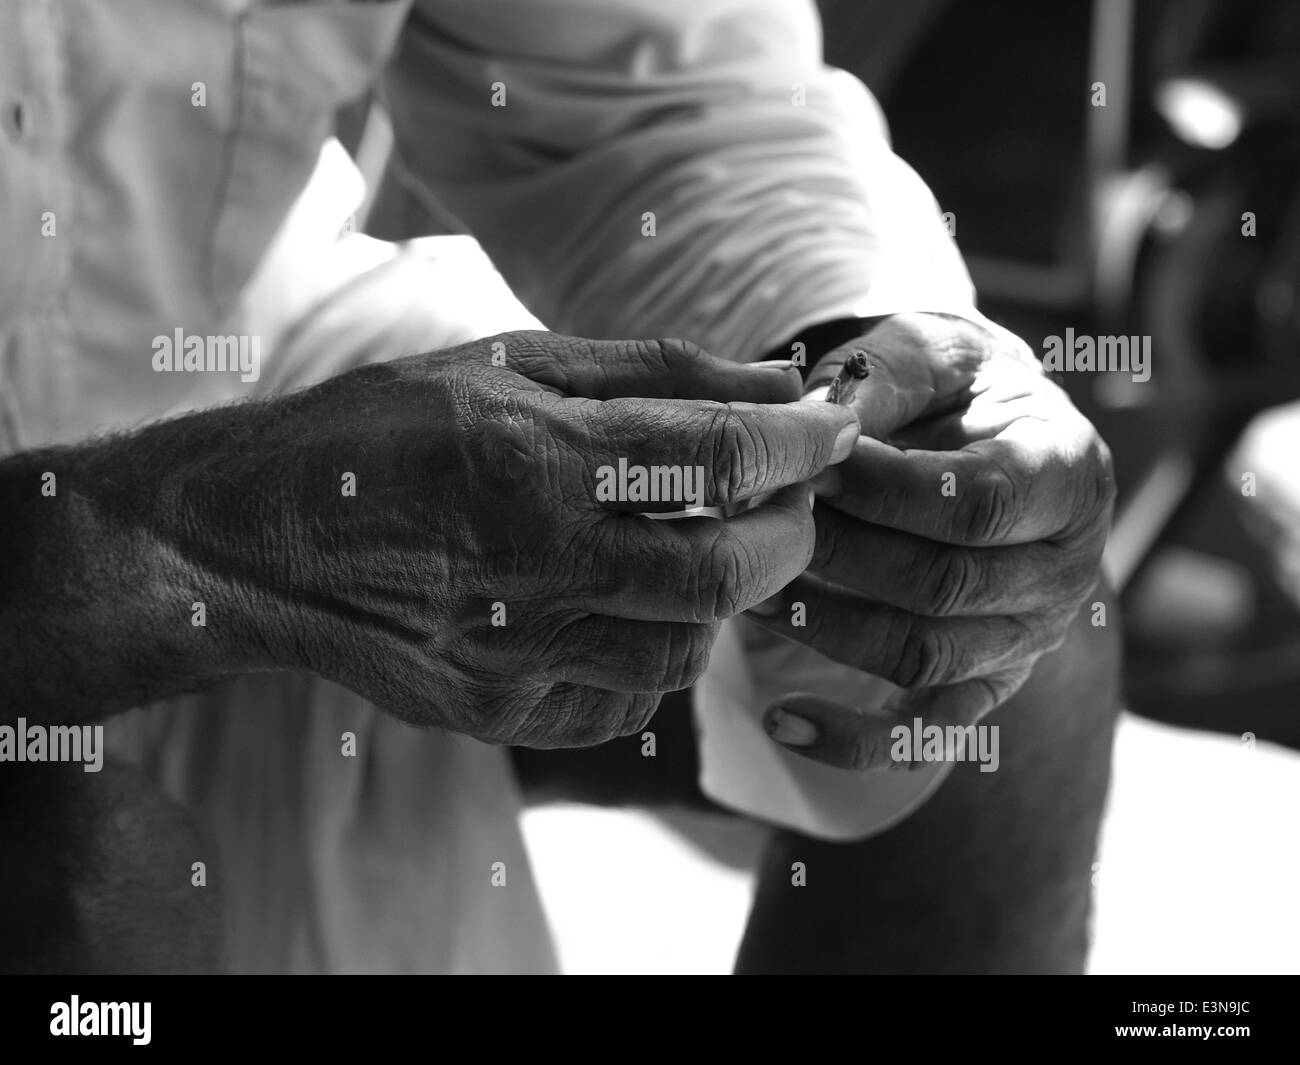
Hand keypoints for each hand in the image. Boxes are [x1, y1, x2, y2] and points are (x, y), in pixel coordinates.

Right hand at [148, 331, 858, 747]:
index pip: (722, 456)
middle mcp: (533, 561)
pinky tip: (628, 612)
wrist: (259, 540)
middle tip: (792, 502)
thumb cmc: (383, 431)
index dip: (802, 442)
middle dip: (788, 535)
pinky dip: (653, 659)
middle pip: (725, 571)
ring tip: (708, 551)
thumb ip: (650, 370)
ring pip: (685, 652)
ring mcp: (512, 652)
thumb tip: (773, 378)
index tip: (835, 427)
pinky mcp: (495, 711)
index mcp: (536, 455)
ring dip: (724, 600)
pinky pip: (624, 706)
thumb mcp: (506, 363)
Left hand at [751, 313, 1114, 768]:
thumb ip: (881, 379)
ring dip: (828, 627)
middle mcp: (1067, 568)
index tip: (808, 467)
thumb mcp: (927, 355)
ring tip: (754, 590)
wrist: (980, 434)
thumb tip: (817, 417)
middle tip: (766, 523)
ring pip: (924, 655)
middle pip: (945, 584)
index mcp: (1069, 474)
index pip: (979, 504)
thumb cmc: (948, 389)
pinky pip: (925, 731)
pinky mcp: (985, 683)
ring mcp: (1029, 636)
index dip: (883, 492)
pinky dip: (854, 739)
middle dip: (841, 554)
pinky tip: (783, 723)